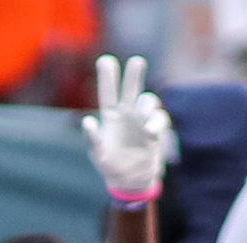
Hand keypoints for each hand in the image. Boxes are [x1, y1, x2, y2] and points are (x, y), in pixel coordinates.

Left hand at [82, 55, 170, 205]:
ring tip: (143, 115)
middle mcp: (127, 113)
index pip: (108, 93)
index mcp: (111, 116)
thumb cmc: (110, 165)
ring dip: (146, 105)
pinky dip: (156, 122)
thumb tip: (87, 121)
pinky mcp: (155, 130)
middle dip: (134, 75)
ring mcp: (142, 120)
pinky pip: (159, 120)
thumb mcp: (98, 154)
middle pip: (131, 89)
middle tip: (136, 61)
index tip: (104, 60)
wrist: (130, 179)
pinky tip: (150, 132)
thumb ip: (92, 138)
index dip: (106, 77)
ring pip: (148, 102)